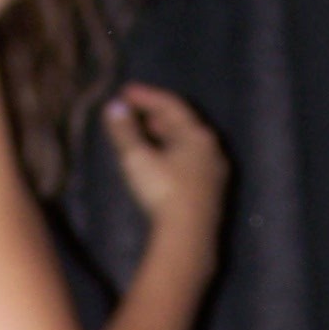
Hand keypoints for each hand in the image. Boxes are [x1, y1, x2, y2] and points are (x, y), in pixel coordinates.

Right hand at [102, 84, 227, 237]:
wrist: (189, 237)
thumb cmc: (163, 192)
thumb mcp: (137, 158)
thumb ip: (124, 131)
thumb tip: (113, 108)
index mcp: (196, 134)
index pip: (170, 104)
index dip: (146, 96)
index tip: (124, 92)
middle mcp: (211, 148)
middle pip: (183, 122)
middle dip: (157, 115)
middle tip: (136, 112)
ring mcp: (215, 171)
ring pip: (189, 144)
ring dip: (166, 135)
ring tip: (147, 135)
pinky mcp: (212, 192)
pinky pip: (193, 162)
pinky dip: (175, 154)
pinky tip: (163, 164)